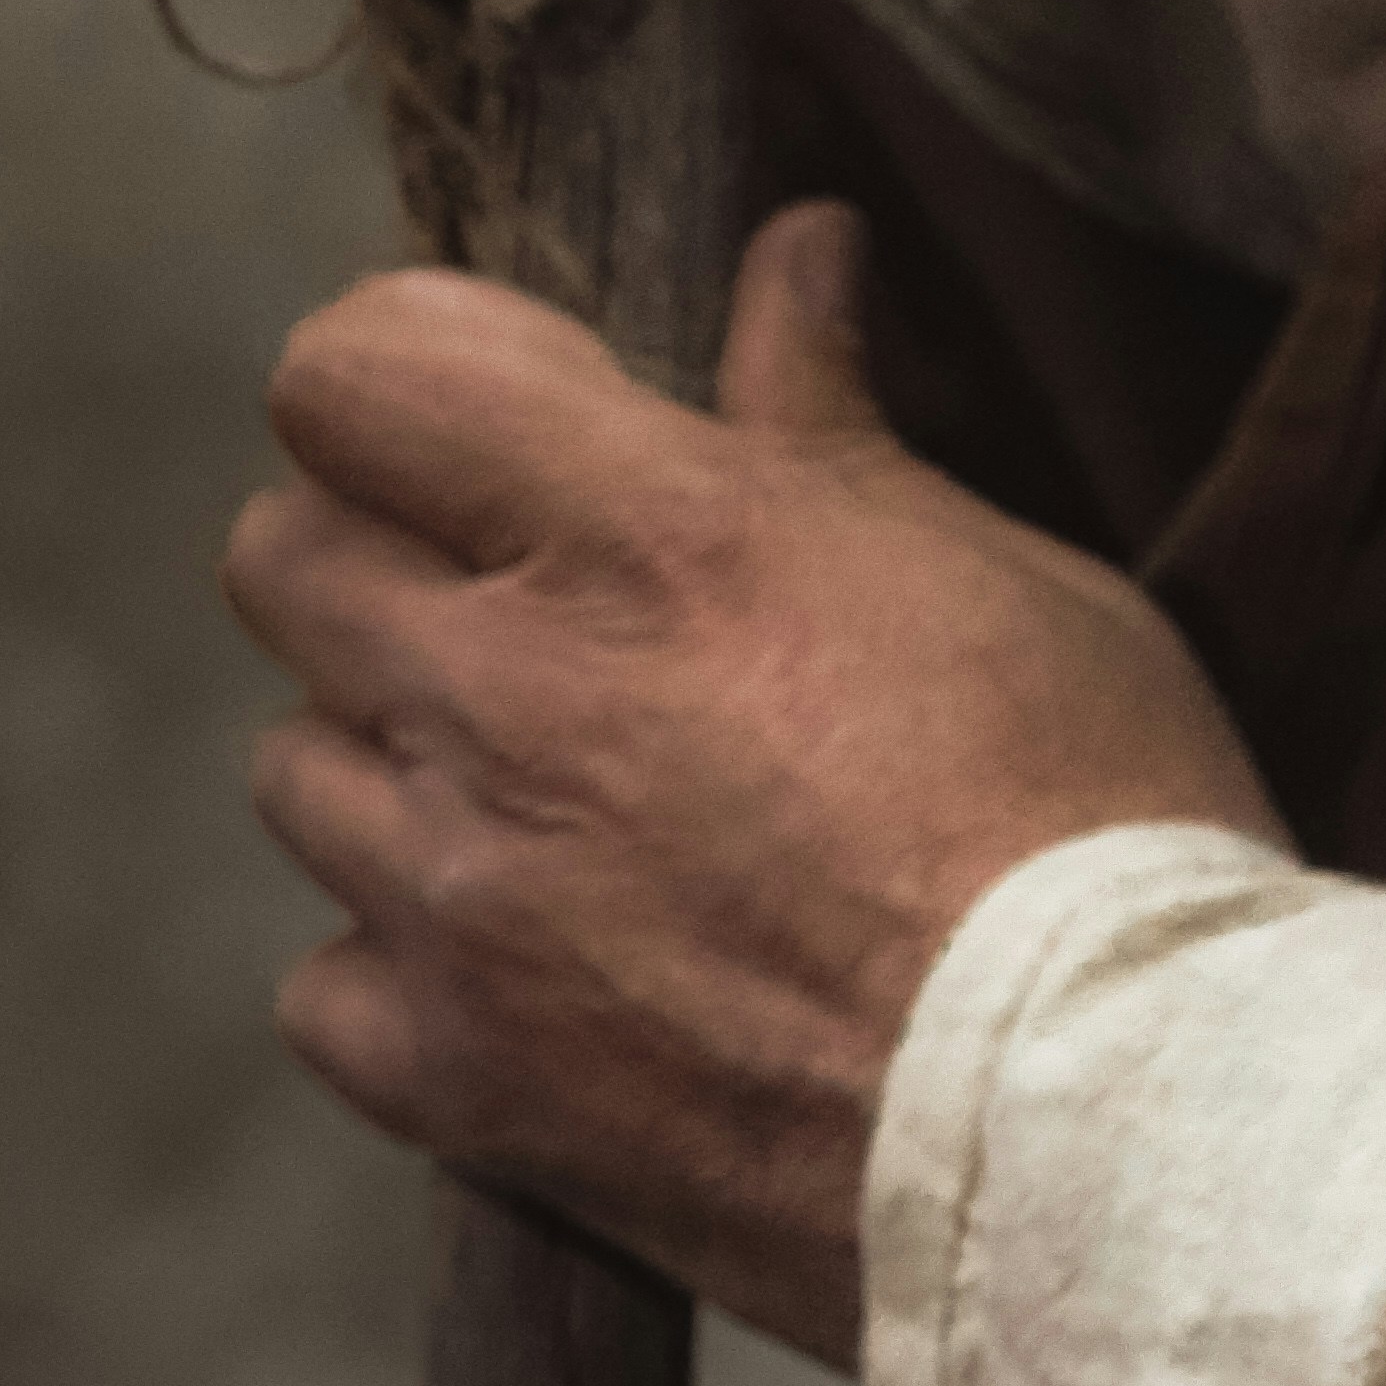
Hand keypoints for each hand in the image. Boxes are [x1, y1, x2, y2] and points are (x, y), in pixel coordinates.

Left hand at [223, 201, 1285, 1367]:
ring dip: (393, 754)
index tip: (506, 402)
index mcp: (648, 534)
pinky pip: (327, 985)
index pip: (359, 371)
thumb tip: (795, 252)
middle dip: (380, 544)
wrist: (1104, 1133)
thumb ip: (833, 414)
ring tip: (551, 784)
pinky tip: (536, 955)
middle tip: (524, 586)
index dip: (413, 362)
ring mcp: (461, 901)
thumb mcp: (995, 565)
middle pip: (281, 555)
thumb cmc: (1092, 819)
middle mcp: (508, 698)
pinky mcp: (459, 1083)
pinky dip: (403, 964)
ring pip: (291, 767)